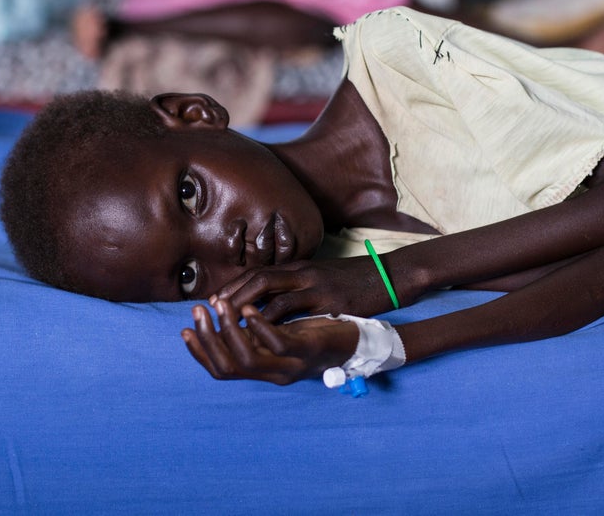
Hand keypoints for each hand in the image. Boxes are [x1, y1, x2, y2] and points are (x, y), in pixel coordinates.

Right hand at [181, 296, 358, 384]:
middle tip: (196, 314)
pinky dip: (258, 326)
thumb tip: (226, 320)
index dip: (201, 353)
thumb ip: (257, 334)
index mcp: (266, 370)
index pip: (223, 370)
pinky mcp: (308, 350)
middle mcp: (275, 373)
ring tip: (218, 307)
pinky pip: (277, 344)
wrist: (360, 341)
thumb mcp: (283, 334)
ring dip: (228, 331)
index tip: (184, 331)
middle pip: (229, 367)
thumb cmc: (320, 333)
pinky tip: (248, 308)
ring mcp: (291, 364)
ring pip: (248, 358)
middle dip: (207, 340)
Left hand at [214, 256, 402, 321]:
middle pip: (260, 279)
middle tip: (213, 312)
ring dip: (250, 313)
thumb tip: (271, 298)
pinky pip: (299, 315)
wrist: (389, 275)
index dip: (234, 286)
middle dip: (234, 296)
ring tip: (231, 328)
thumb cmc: (353, 279)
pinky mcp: (332, 302)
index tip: (213, 300)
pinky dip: (278, 324)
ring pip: (275, 296)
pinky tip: (264, 337)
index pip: (258, 272)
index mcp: (300, 266)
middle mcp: (304, 273)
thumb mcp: (321, 275)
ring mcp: (318, 287)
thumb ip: (297, 284)